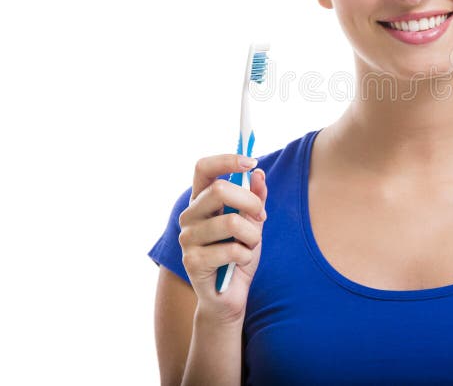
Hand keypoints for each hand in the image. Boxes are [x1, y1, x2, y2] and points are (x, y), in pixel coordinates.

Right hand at [178, 154, 267, 324]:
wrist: (229, 295)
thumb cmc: (239, 255)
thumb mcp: (253, 224)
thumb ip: (256, 199)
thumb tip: (258, 173)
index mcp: (201, 201)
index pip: (203, 168)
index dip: (227, 160)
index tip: (252, 161)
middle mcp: (189, 216)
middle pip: (220, 189)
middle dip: (252, 202)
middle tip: (262, 217)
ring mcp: (187, 238)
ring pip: (232, 222)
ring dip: (252, 236)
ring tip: (249, 245)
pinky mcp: (192, 262)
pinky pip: (233, 250)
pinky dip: (247, 255)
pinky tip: (240, 262)